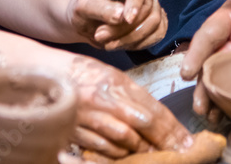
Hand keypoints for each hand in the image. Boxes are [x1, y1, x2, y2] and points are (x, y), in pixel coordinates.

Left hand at [67, 0, 167, 50]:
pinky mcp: (155, 17)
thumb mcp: (82, 7)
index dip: (135, 1)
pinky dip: (140, 43)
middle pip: (147, 5)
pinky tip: (121, 44)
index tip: (127, 20)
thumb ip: (100, 9)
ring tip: (108, 44)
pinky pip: (158, 32)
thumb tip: (121, 16)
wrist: (84, 20)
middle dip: (126, 27)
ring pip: (154, 21)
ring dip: (132, 38)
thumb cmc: (81, 8)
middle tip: (101, 36)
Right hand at [67, 55, 191, 157]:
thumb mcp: (112, 77)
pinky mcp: (73, 131)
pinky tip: (127, 157)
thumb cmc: (81, 73)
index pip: (152, 110)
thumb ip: (133, 96)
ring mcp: (87, 117)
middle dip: (163, 142)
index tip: (188, 142)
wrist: (42, 73)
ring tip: (156, 156)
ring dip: (142, 152)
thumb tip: (156, 119)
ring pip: (123, 141)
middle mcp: (104, 100)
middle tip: (180, 153)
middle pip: (142, 127)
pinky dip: (117, 155)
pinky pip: (101, 149)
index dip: (173, 129)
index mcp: (117, 83)